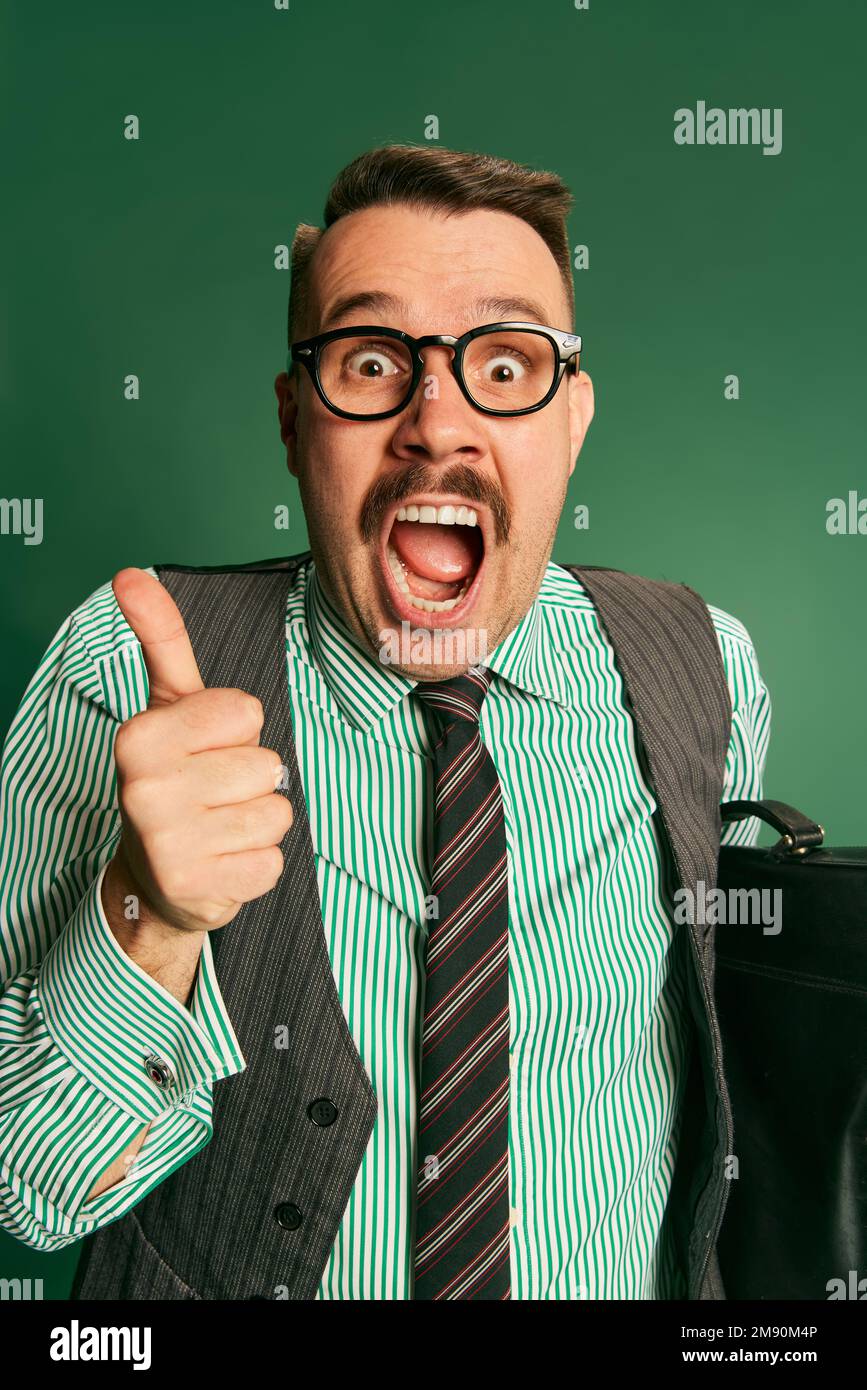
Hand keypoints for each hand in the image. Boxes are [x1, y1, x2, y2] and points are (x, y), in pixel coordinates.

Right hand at [107, 567, 292, 932]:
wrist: (154, 877)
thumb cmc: (174, 778)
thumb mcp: (169, 706)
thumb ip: (160, 640)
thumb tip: (131, 574)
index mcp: (139, 736)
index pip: (245, 711)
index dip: (237, 730)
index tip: (205, 748)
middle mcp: (145, 789)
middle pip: (267, 763)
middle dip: (253, 778)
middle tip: (214, 794)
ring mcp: (168, 844)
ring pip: (277, 813)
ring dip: (259, 822)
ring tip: (220, 827)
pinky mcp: (197, 889)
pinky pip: (273, 862)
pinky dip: (258, 865)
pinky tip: (223, 862)